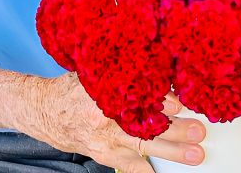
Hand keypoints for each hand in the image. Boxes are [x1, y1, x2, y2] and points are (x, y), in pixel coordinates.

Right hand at [21, 74, 205, 172]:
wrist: (43, 112)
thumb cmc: (72, 91)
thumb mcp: (94, 76)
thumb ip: (124, 77)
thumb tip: (162, 84)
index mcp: (101, 95)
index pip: (137, 96)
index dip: (162, 99)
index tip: (181, 100)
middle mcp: (104, 119)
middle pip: (144, 124)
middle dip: (174, 129)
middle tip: (197, 131)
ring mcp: (104, 141)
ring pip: (143, 147)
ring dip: (171, 151)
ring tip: (194, 154)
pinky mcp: (104, 155)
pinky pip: (130, 167)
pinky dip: (147, 171)